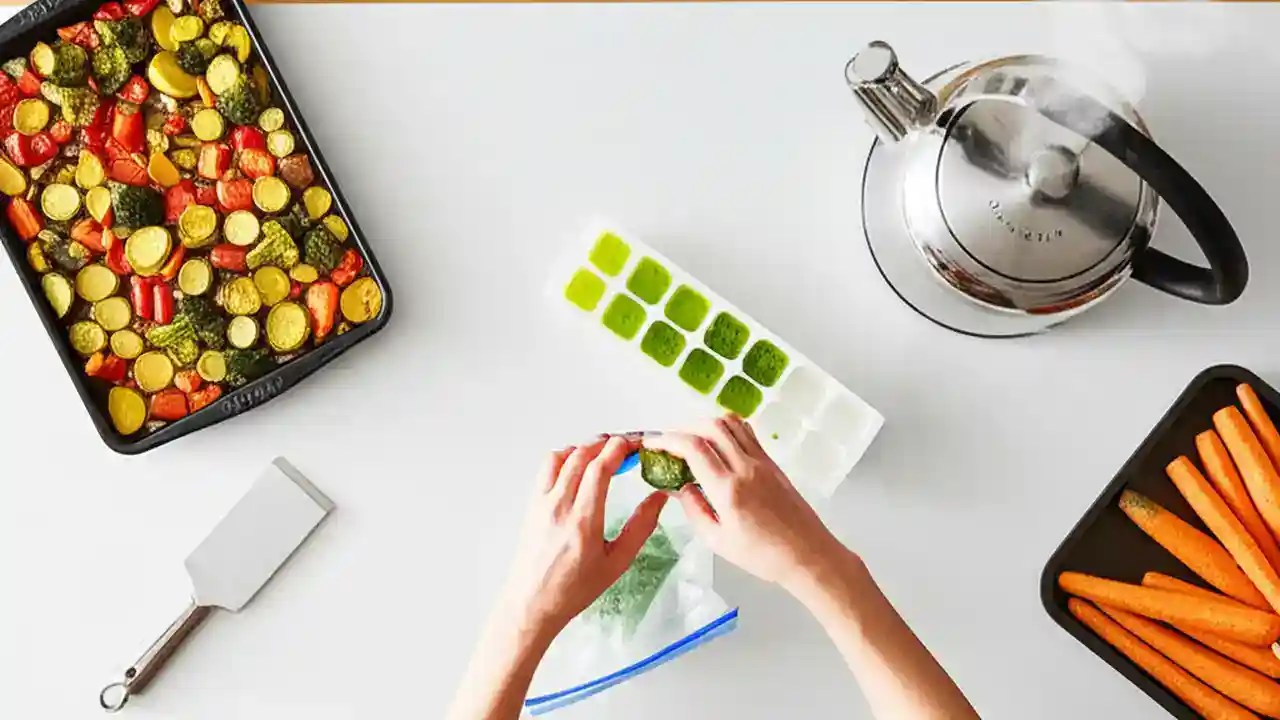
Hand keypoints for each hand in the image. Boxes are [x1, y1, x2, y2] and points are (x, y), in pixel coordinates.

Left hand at [497, 436, 668, 636]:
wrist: (532, 604)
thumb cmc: (574, 590)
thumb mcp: (617, 563)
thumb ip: (641, 527)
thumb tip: (658, 498)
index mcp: (582, 520)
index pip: (599, 467)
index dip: (619, 448)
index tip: (635, 445)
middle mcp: (558, 506)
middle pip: (581, 455)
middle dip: (606, 443)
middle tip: (625, 447)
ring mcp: (541, 503)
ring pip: (560, 456)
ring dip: (584, 448)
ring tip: (602, 455)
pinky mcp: (532, 505)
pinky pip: (547, 469)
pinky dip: (565, 459)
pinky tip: (578, 469)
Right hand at [644, 414, 842, 588]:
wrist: (808, 555)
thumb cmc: (763, 556)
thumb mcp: (717, 541)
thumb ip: (694, 509)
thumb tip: (678, 487)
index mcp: (728, 490)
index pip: (693, 447)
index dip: (667, 440)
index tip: (652, 443)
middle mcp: (746, 468)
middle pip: (710, 426)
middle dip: (683, 429)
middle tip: (670, 445)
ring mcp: (762, 462)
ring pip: (730, 423)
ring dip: (705, 425)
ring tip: (693, 443)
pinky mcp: (772, 463)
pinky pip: (747, 433)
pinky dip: (727, 429)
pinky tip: (718, 446)